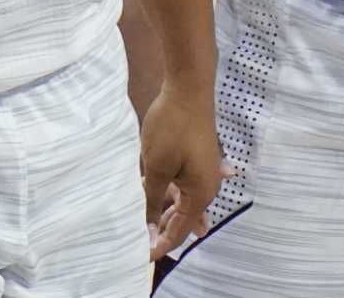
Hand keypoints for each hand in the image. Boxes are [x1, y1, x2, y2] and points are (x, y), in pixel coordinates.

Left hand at [138, 82, 221, 259]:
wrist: (188, 88)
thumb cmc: (172, 128)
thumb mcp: (157, 168)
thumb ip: (152, 200)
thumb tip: (149, 227)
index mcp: (201, 193)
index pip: (180, 231)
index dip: (160, 244)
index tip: (141, 255)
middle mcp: (207, 186)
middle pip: (182, 218)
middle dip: (161, 230)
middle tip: (137, 239)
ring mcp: (202, 171)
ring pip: (180, 201)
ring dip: (161, 209)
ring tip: (138, 217)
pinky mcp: (195, 158)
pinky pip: (181, 184)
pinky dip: (166, 192)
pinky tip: (149, 193)